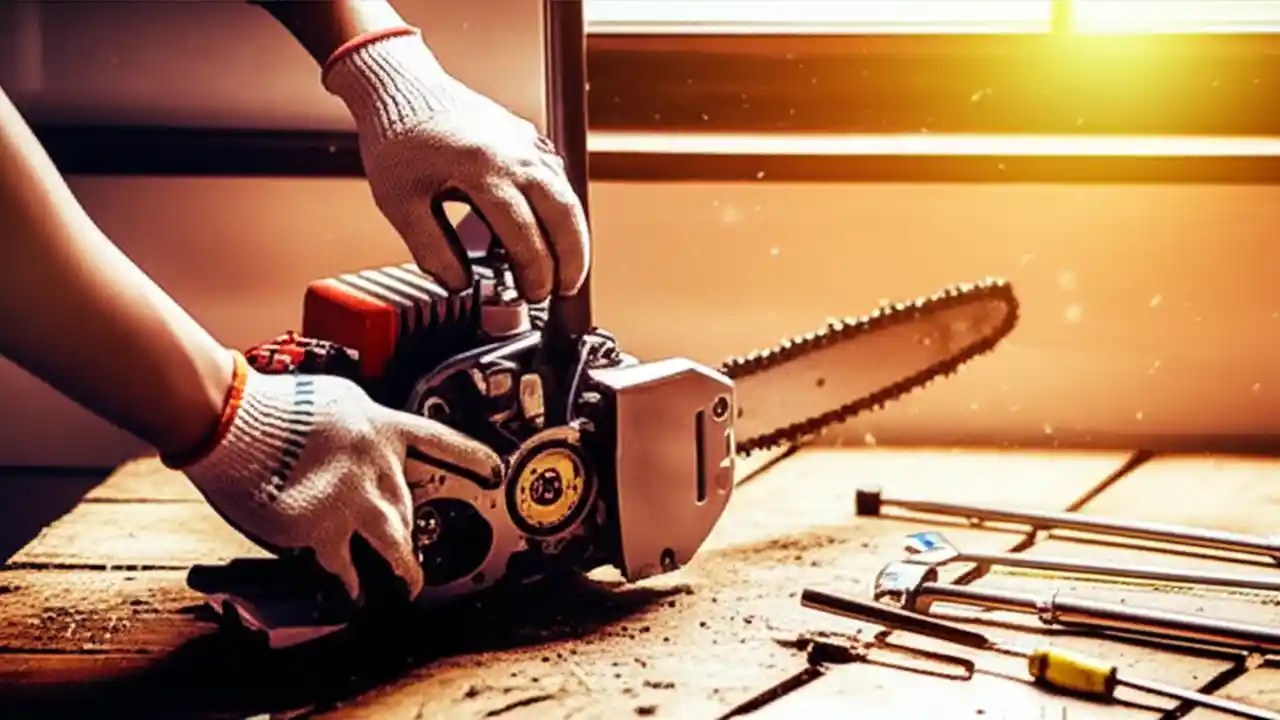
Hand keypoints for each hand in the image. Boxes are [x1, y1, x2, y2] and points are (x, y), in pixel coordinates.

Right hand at [172, 352, 502, 603]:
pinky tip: (353, 591)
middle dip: (412, 527)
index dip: (471, 456)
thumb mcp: (336, 401)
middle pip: (410, 504)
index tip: (495, 469)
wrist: (235, 421)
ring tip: (409, 584)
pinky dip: (351, 581)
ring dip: (405, 567)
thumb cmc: (274, 405)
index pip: (440, 440)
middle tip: (414, 546)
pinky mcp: (323, 528)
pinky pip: (346, 564)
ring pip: (396, 541)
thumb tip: (365, 440)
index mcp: (380, 427)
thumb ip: (359, 425)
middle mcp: (376, 464)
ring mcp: (354, 499)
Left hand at [322, 27, 588, 302]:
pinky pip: (558, 181)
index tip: (532, 296)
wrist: (403, 88)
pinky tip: (550, 236)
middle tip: (563, 292)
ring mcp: (527, 143)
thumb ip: (432, 250)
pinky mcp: (530, 139)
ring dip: (571, 238)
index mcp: (483, 169)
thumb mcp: (400, 204)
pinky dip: (561, 213)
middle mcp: (515, 154)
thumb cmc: (398, 140)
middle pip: (564, 215)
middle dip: (571, 261)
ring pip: (568, 198)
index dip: (534, 272)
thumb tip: (461, 285)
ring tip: (563, 272)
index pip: (524, 234)